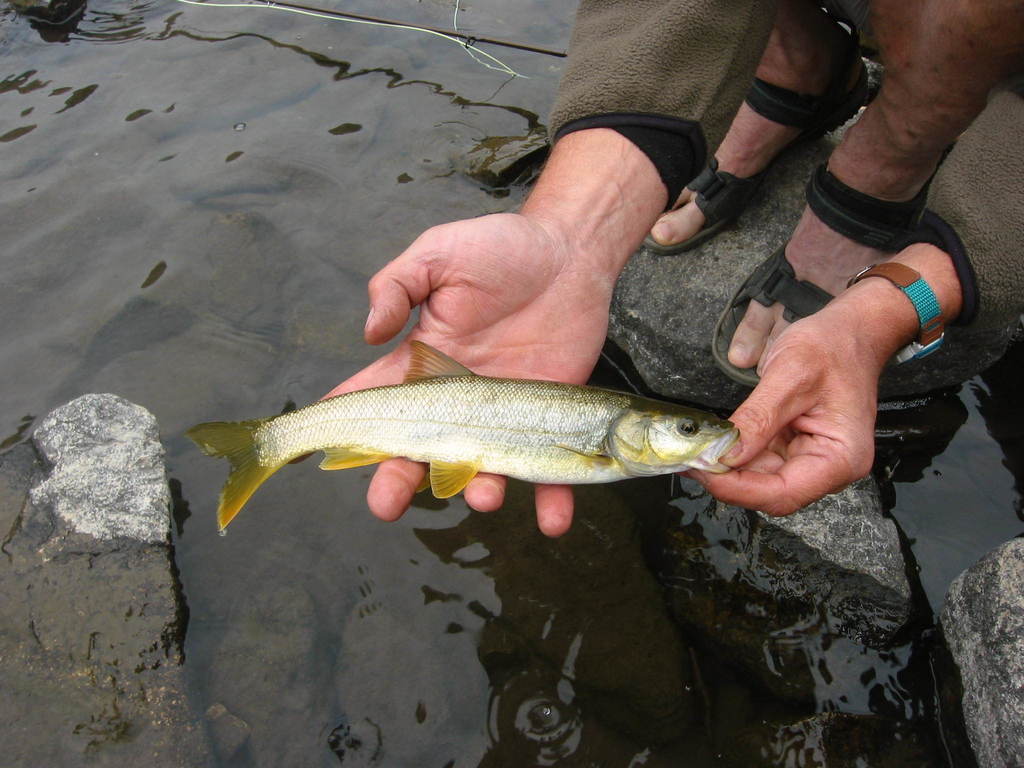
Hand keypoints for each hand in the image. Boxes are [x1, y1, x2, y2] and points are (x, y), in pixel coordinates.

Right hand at [325, 212, 618, 535]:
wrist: (570, 253)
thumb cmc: (501, 248)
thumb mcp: (439, 254)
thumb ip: (398, 284)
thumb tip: (368, 332)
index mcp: (423, 364)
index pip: (372, 401)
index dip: (342, 426)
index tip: (313, 453)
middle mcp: (458, 400)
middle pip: (416, 451)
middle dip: (395, 481)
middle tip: (385, 504)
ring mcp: (503, 416)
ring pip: (481, 467)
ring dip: (477, 489)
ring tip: (483, 494)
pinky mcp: (549, 419)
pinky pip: (550, 471)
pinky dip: (552, 500)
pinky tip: (553, 521)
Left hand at [689, 298, 883, 514]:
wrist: (850, 332)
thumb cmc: (832, 348)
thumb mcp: (790, 376)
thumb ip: (758, 418)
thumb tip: (724, 455)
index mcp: (840, 459)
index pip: (782, 494)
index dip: (737, 489)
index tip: (701, 469)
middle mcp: (829, 468)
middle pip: (769, 491)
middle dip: (727, 478)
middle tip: (687, 457)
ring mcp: (812, 460)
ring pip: (760, 479)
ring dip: (727, 467)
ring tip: (695, 447)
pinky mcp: (796, 448)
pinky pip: (761, 461)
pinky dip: (736, 453)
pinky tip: (714, 441)